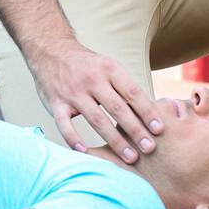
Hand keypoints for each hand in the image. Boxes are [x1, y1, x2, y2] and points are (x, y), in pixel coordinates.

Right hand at [28, 40, 162, 161]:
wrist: (50, 50)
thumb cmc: (86, 65)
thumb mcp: (108, 66)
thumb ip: (125, 87)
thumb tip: (150, 113)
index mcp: (109, 69)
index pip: (132, 93)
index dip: (147, 112)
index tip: (159, 130)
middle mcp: (92, 80)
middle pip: (118, 108)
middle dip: (135, 130)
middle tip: (149, 148)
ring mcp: (73, 92)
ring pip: (96, 119)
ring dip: (115, 141)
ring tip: (129, 157)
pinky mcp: (55, 103)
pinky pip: (65, 125)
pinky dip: (74, 140)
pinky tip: (85, 153)